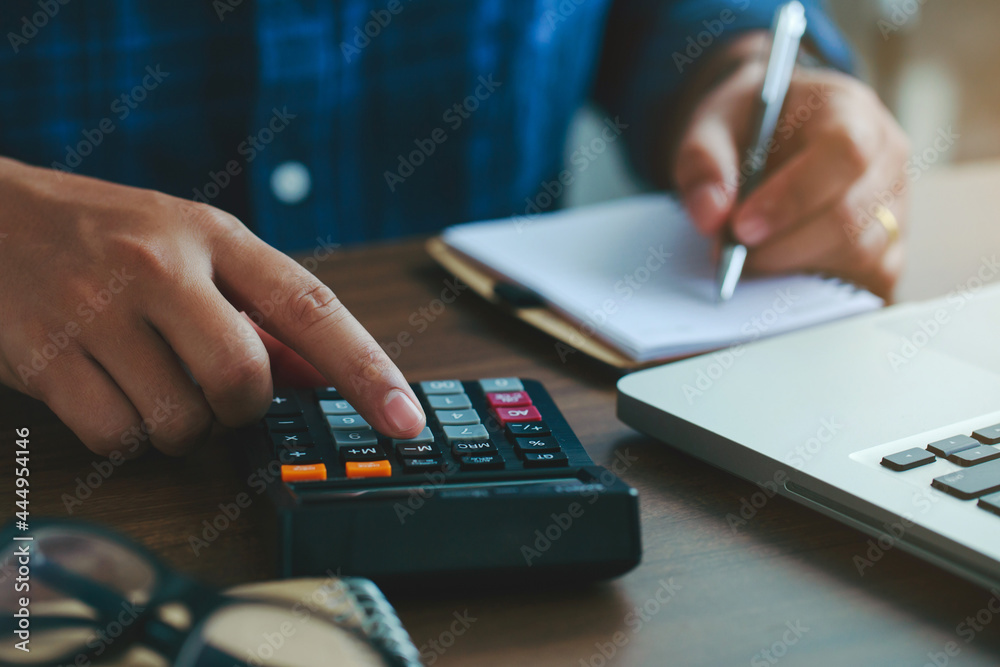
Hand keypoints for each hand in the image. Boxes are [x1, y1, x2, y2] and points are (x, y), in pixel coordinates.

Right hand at [0, 157, 424, 456]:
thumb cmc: (103, 235)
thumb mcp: (188, 247)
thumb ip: (254, 312)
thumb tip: (317, 378)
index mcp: (213, 234)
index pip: (310, 308)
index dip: (367, 370)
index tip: (406, 419)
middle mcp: (161, 266)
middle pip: (245, 380)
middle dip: (239, 407)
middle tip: (210, 386)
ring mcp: (98, 308)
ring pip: (181, 421)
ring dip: (176, 424)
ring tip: (142, 376)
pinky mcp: (44, 353)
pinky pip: (116, 435)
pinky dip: (119, 431)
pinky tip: (98, 385)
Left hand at [670, 34, 909, 298]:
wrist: (767, 135)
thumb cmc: (746, 127)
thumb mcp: (711, 126)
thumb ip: (704, 163)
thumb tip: (710, 216)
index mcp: (849, 109)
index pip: (845, 153)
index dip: (794, 197)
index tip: (741, 226)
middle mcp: (885, 158)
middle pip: (850, 216)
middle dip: (781, 246)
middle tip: (731, 252)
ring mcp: (895, 206)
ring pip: (859, 255)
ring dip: (793, 267)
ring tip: (747, 259)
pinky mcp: (889, 249)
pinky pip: (865, 282)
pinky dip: (816, 286)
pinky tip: (777, 272)